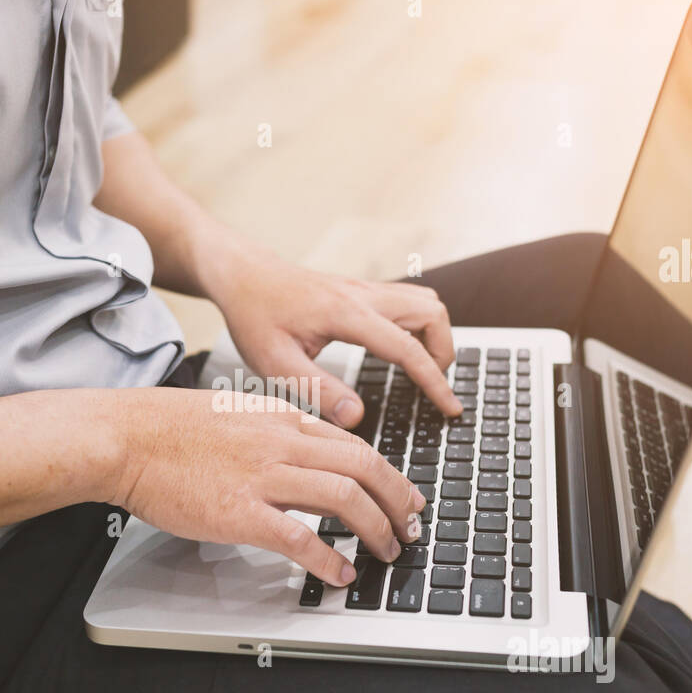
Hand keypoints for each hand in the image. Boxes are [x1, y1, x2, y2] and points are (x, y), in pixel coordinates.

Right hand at [108, 388, 426, 585]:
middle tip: (410, 529)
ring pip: (344, 497)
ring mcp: (262, 476)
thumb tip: (304, 458)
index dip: (390, 476)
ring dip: (375, 529)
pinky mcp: (239, 511)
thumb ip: (274, 433)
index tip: (405, 497)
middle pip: (364, 467)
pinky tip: (340, 574)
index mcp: (283, 418)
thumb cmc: (168, 429)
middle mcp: (281, 442)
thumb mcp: (236, 414)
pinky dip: (328, 558)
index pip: (355, 445)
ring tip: (386, 552)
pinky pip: (299, 537)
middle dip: (398, 502)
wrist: (125, 436)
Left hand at [206, 243, 462, 428]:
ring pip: (424, 302)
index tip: (450, 408)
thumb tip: (355, 417)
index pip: (408, 348)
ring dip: (434, 335)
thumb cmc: (253, 315)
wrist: (241, 275)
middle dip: (443, 353)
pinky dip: (418, 325)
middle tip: (433, 387)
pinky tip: (402, 349)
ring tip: (423, 371)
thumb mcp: (275, 362)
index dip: (434, 382)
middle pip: (432, 313)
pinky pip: (407, 300)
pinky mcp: (360, 289)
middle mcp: (363, 295)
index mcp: (346, 314)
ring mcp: (364, 288)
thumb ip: (317, 390)